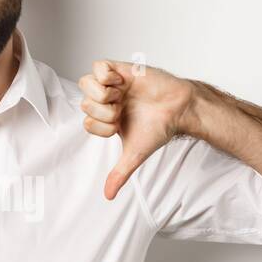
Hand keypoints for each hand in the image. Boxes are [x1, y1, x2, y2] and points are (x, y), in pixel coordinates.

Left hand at [79, 59, 195, 199]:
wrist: (179, 108)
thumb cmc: (159, 128)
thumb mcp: (134, 154)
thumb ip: (119, 173)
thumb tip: (108, 196)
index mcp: (106, 119)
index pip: (86, 121)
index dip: (101, 126)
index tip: (119, 126)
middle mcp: (106, 101)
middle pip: (83, 103)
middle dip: (102, 112)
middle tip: (122, 111)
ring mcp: (112, 84)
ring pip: (85, 83)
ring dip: (101, 94)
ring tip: (120, 96)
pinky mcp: (120, 68)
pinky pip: (97, 66)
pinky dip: (105, 76)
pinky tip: (121, 83)